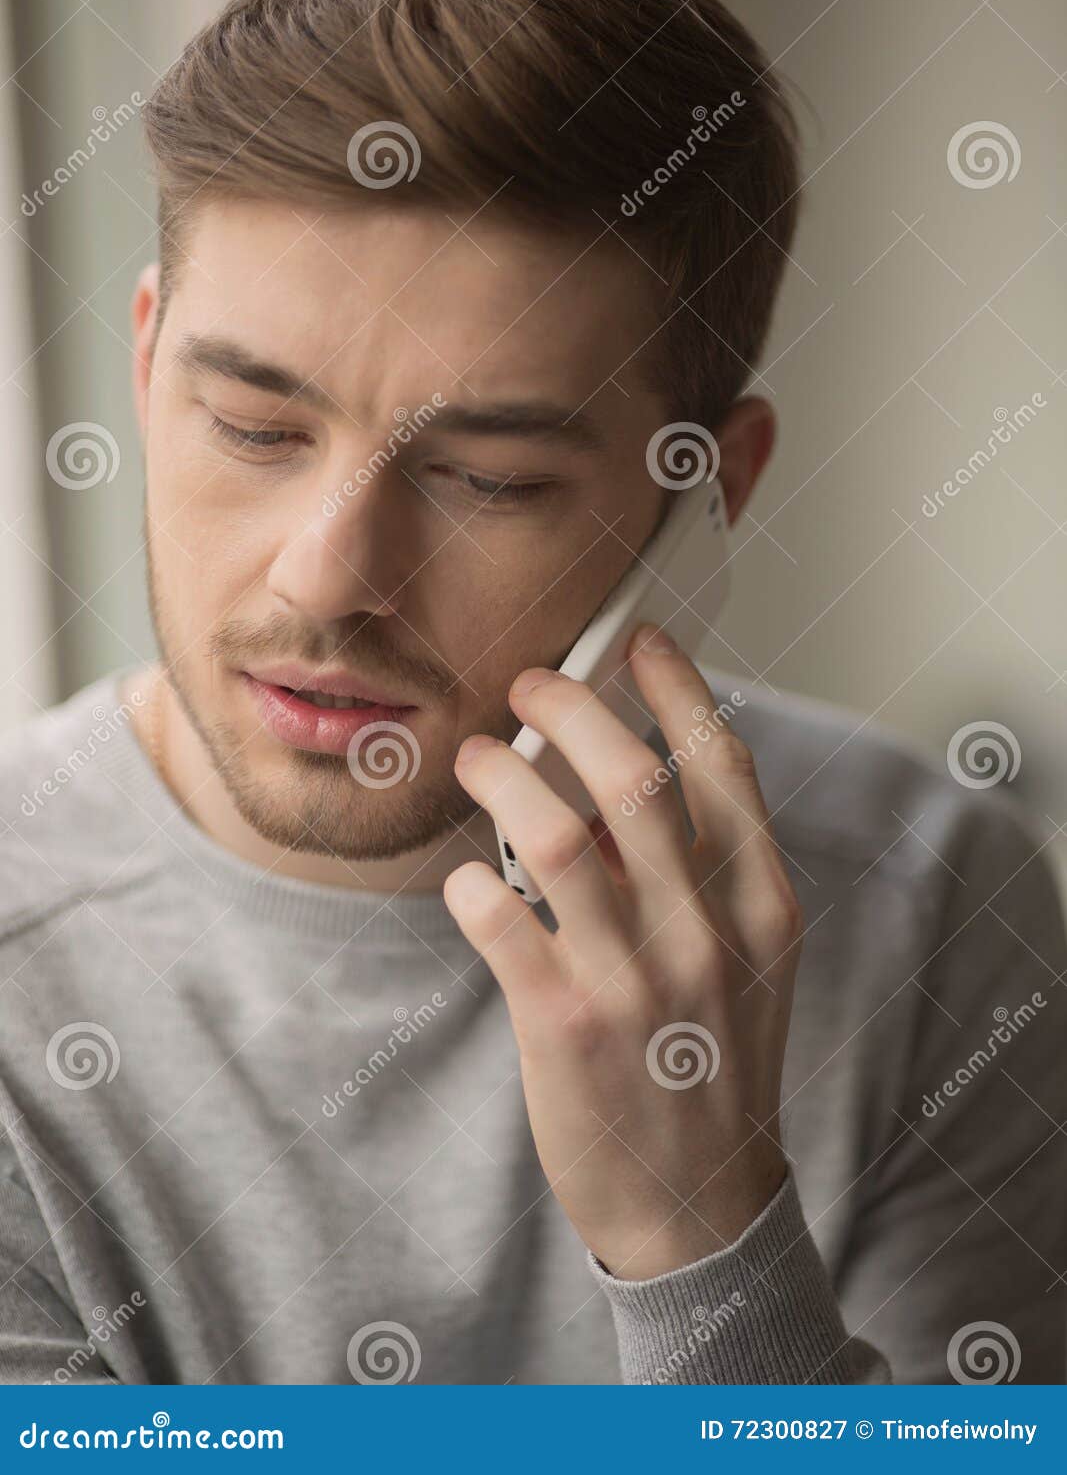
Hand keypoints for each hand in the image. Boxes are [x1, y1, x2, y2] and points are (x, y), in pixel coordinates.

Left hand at [442, 622, 802, 1280]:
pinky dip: (470, 881)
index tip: (638, 642)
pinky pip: (499, 917)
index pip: (724, 763)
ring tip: (476, 757)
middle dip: (569, 705)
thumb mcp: (746, 962)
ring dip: (502, 774)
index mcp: (763, 904)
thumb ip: (703, 873)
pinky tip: (467, 880)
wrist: (698, 1205)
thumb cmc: (713, 1062)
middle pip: (631, 778)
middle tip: (528, 683)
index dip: (677, 687)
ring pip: (554, 834)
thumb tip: (613, 783)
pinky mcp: (563, 1025)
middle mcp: (706, 933)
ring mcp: (635, 981)